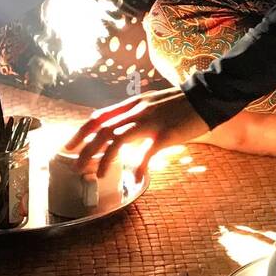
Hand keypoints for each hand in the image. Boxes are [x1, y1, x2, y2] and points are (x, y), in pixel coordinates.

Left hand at [67, 87, 209, 183]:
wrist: (206, 97)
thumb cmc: (180, 103)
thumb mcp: (152, 104)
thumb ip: (135, 115)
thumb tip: (120, 129)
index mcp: (132, 104)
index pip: (99, 117)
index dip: (82, 132)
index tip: (70, 146)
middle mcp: (137, 111)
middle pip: (103, 129)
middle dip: (85, 148)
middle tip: (75, 165)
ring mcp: (150, 121)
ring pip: (118, 138)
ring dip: (104, 158)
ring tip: (97, 174)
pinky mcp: (165, 133)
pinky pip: (147, 152)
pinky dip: (139, 166)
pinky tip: (135, 179)